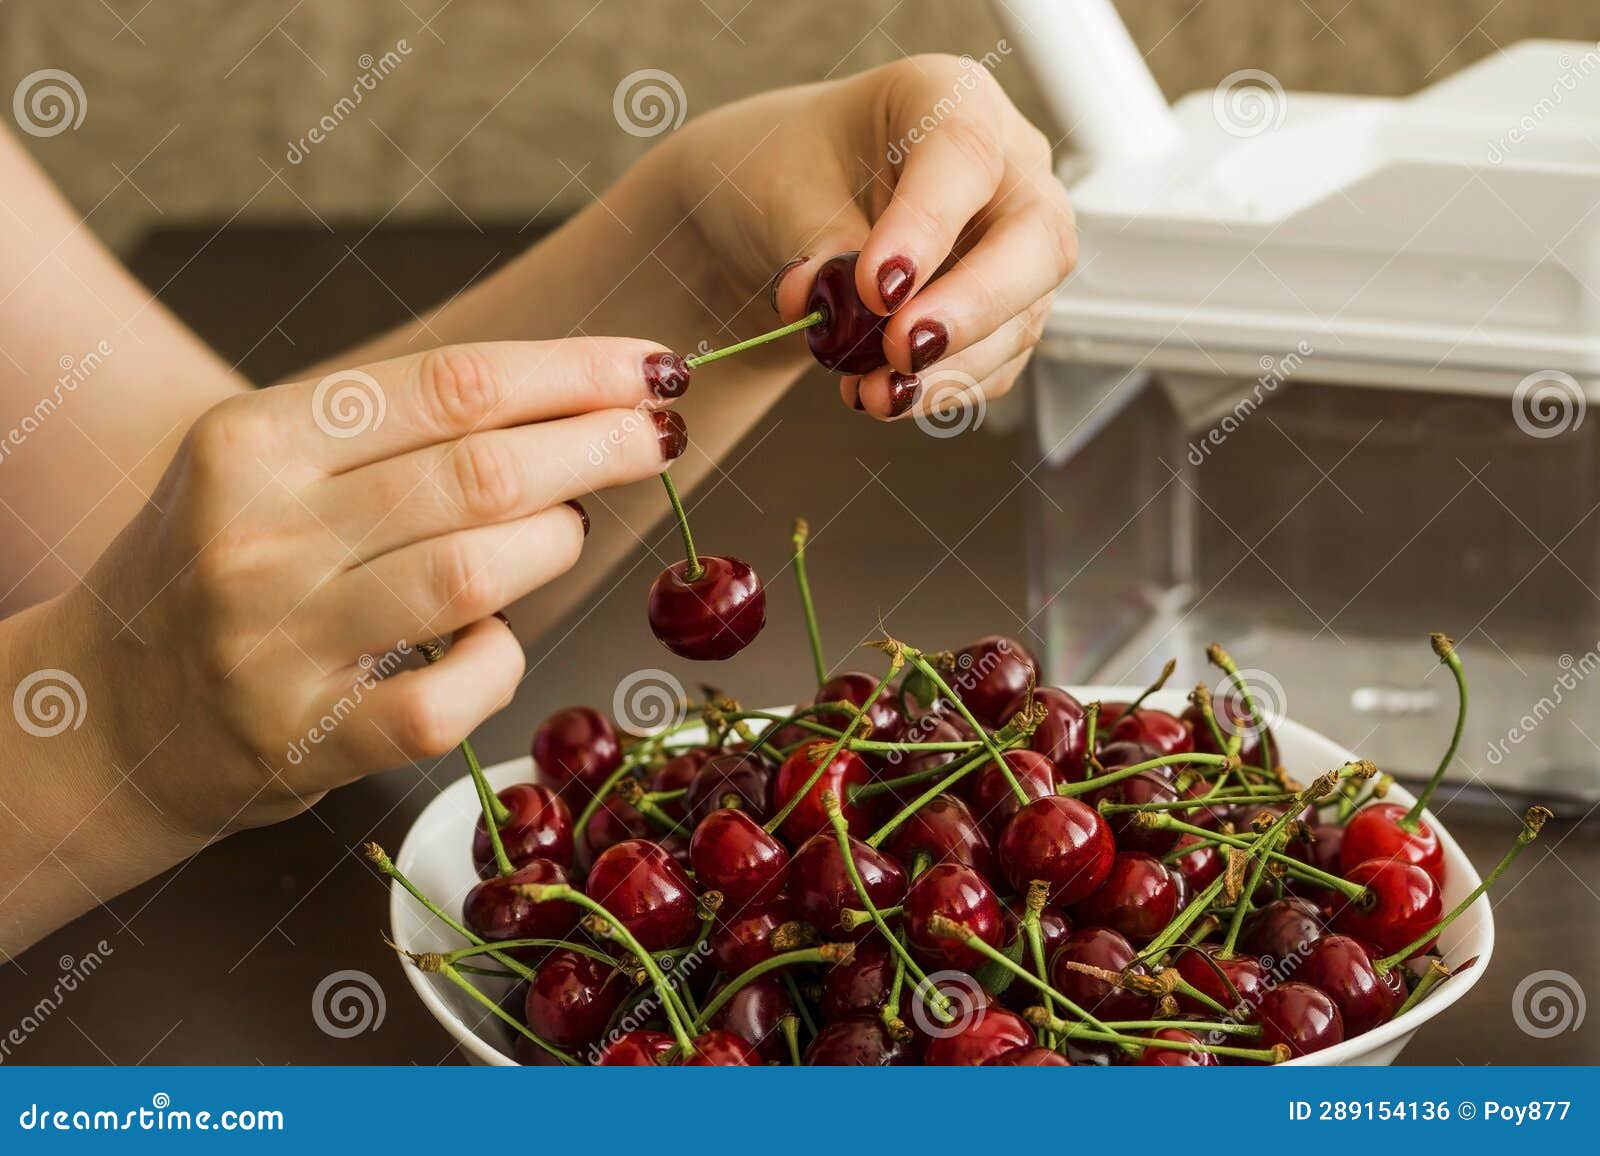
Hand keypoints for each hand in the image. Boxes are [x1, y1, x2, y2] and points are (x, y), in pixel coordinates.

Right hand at [18, 338, 686, 848]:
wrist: (118, 709)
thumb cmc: (229, 565)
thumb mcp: (274, 468)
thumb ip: (399, 432)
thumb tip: (577, 398)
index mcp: (254, 441)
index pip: (452, 385)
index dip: (575, 373)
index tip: (652, 368)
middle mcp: (259, 533)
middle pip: (481, 473)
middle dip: (598, 446)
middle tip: (656, 435)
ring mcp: (278, 643)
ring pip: (476, 573)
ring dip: (554, 543)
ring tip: (562, 530)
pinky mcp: (306, 740)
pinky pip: (449, 697)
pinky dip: (501, 659)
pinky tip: (497, 637)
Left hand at [656, 54, 1074, 418]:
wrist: (786, 212)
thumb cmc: (791, 170)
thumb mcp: (784, 189)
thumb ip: (815, 242)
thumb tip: (827, 301)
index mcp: (952, 102)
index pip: (965, 156)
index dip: (927, 226)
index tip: (876, 288)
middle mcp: (1006, 170)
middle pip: (1036, 239)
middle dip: (972, 306)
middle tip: (902, 350)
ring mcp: (1016, 245)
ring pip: (1022, 314)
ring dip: (950, 367)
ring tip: (870, 393)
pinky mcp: (1005, 312)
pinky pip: (996, 362)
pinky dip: (943, 389)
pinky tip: (882, 396)